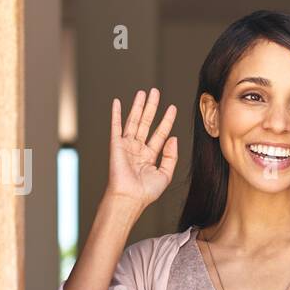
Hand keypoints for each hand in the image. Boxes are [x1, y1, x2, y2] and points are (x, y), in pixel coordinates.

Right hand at [105, 88, 177, 208]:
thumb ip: (171, 156)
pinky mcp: (116, 145)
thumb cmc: (146, 192)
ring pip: (134, 121)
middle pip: (146, 123)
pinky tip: (117, 102)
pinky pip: (116, 126)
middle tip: (156, 92)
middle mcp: (138, 149)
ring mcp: (126, 146)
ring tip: (143, 92)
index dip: (166, 120)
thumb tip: (173, 137)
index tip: (172, 108)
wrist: (130, 197)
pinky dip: (116, 114)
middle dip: (151, 107)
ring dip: (138, 106)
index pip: (160, 134)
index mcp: (149, 156)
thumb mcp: (165, 174)